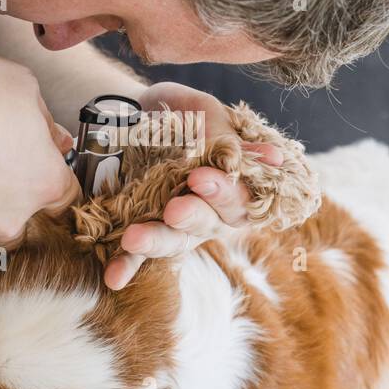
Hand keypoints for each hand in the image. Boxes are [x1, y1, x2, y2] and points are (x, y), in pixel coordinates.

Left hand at [104, 82, 281, 289]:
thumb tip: (273, 158)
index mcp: (232, 186)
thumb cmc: (186, 114)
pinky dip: (126, 264)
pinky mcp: (144, 230)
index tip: (200, 178)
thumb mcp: (207, 114)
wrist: (141, 109)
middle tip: (174, 210)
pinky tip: (114, 278)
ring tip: (134, 238)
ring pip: (173, 240)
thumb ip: (229, 138)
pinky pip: (137, 255)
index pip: (239, 198)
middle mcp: (210, 213)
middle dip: (191, 217)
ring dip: (155, 241)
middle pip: (208, 224)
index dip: (223, 192)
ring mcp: (177, 226)